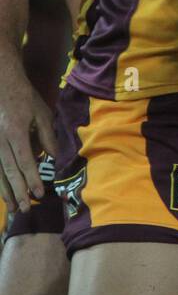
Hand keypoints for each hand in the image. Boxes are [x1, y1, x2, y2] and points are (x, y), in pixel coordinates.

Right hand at [0, 68, 56, 211]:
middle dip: (19, 192)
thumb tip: (55, 159)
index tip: (40, 194)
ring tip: (14, 208)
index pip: (25, 161)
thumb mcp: (41, 113)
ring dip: (7, 192)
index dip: (32, 179)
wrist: (1, 85)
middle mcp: (1, 142)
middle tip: (27, 209)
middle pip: (10, 171)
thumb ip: (48, 137)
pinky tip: (5, 196)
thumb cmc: (25, 99)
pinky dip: (0, 183)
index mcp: (16, 132)